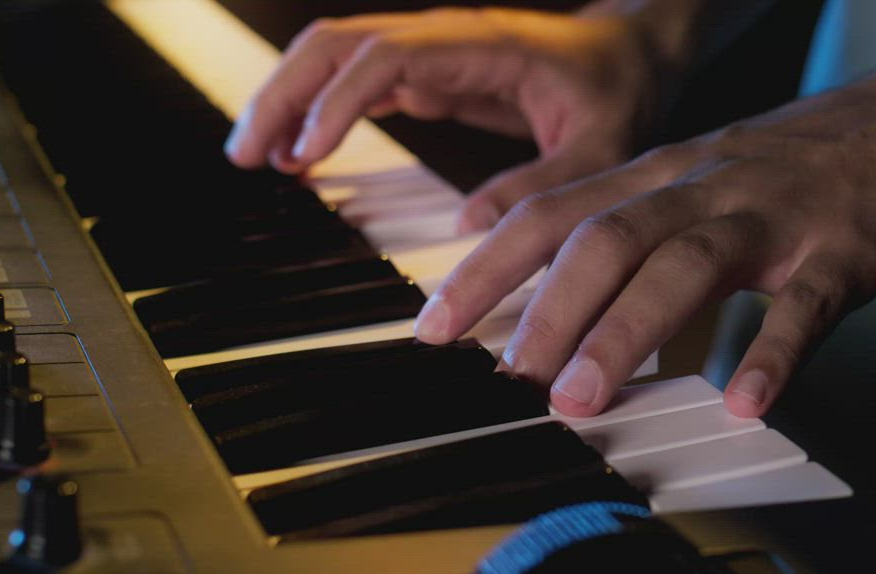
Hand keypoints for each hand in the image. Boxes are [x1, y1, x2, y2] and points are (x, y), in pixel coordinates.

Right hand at [224, 7, 667, 230]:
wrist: (629, 55)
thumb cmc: (617, 90)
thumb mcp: (599, 147)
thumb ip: (541, 186)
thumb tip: (469, 230)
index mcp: (482, 45)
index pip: (386, 58)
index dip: (338, 102)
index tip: (305, 152)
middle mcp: (444, 40)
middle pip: (337, 45)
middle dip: (284, 93)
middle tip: (246, 155)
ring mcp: (431, 53)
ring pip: (334, 58)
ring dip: (288, 100)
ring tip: (256, 157)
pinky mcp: (428, 74)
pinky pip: (357, 84)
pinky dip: (319, 114)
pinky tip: (299, 155)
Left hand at [413, 87, 875, 416]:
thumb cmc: (799, 161)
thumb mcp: (701, 177)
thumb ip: (635, 229)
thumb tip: (560, 296)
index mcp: (662, 175)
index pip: (553, 215)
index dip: (486, 269)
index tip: (433, 328)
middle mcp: (704, 186)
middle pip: (606, 240)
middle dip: (546, 312)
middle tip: (507, 381)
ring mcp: (774, 216)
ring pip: (686, 266)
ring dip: (626, 334)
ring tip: (583, 401)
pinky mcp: (845, 250)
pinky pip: (804, 304)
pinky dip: (771, 352)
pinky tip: (745, 402)